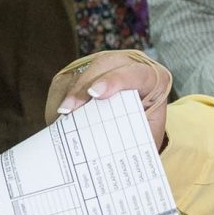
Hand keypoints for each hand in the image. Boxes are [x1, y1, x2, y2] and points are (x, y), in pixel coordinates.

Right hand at [45, 50, 171, 148]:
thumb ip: (134, 135)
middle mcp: (130, 64)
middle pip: (103, 65)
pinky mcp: (88, 70)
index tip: (96, 94)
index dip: (115, 80)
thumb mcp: (147, 135)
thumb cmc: (145, 132)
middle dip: (83, 87)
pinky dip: (62, 96)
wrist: (140, 127)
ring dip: (69, 93)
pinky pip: (70, 77)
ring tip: (60, 115)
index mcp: (154, 78)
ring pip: (84, 69)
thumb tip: (112, 150)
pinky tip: (59, 113)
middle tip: (68, 110)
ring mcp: (107, 64)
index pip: (136, 73)